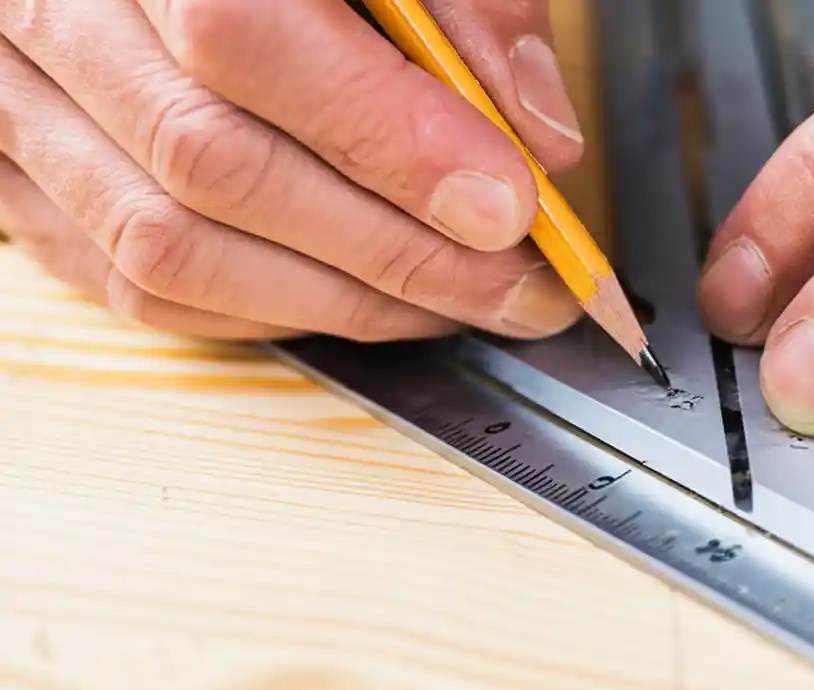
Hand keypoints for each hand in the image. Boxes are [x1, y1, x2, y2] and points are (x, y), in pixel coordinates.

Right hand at [0, 0, 582, 339]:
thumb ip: (466, 11)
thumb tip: (537, 138)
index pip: (249, 44)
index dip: (393, 143)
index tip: (511, 210)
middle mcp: (54, 11)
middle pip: (214, 166)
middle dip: (396, 252)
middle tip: (519, 287)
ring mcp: (20, 103)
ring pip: (167, 248)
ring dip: (339, 300)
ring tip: (455, 303)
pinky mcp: (23, 181)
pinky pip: (133, 286)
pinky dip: (266, 311)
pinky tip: (357, 300)